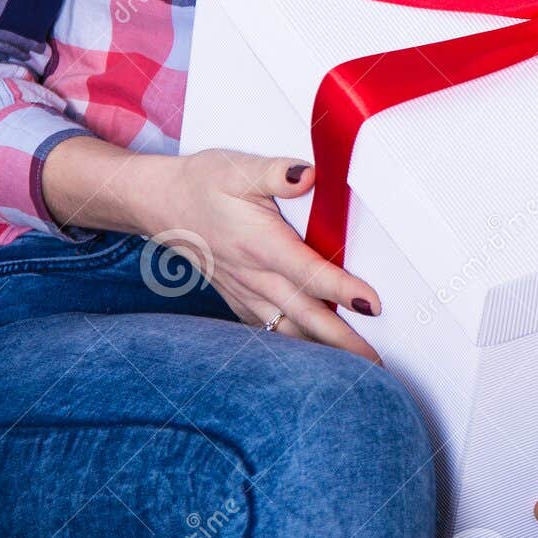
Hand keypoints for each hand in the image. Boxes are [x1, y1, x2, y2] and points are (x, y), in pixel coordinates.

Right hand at [141, 147, 385, 361]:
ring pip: (287, 329)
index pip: (309, 273)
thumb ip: (275, 173)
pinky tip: (312, 358)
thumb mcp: (238, 168)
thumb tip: (308, 174)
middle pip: (305, 315)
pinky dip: (292, 345)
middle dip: (342, 342)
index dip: (342, 290)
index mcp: (261, 244)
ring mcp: (245, 291)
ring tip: (355, 369)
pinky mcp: (239, 297)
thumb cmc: (203, 183)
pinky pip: (268, 330)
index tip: (372, 306)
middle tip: (376, 363)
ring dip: (320, 352)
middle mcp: (254, 275)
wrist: (160, 203)